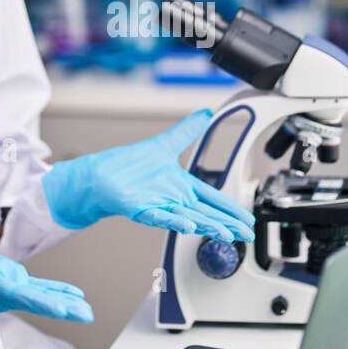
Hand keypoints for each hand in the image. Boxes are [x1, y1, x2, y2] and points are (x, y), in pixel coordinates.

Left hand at [42, 109, 255, 241]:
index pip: (213, 200)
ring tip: (225, 234)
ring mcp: (159, 206)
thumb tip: (205, 114)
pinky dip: (174, 222)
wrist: (100, 174)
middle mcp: (174, 200)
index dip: (231, 210)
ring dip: (208, 226)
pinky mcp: (142, 209)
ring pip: (189, 218)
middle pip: (207, 214)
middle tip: (245, 234)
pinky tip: (188, 226)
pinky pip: (161, 217)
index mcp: (182, 187)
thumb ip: (187, 132)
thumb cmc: (128, 166)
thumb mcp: (164, 145)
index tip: (247, 221)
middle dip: (227, 224)